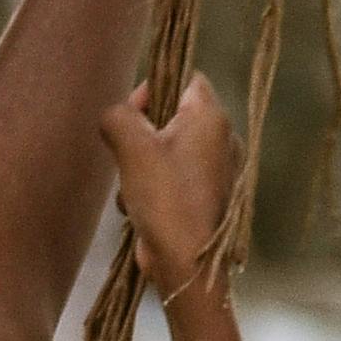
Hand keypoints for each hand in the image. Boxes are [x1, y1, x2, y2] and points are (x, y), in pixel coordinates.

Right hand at [102, 79, 240, 299]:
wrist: (186, 263)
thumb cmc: (165, 198)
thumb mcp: (132, 147)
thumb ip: (119, 115)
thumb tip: (119, 114)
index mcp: (211, 118)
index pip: (185, 77)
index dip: (154, 87)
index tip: (132, 112)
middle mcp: (221, 139)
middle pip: (170, 115)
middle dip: (140, 134)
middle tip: (126, 154)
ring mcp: (215, 170)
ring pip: (165, 149)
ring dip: (139, 165)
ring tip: (133, 189)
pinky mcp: (204, 197)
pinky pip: (170, 177)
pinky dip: (150, 187)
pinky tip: (139, 208)